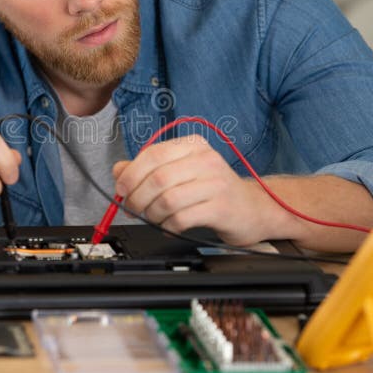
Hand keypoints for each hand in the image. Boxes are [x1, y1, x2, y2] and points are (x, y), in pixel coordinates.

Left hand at [112, 135, 272, 245]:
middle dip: (137, 198)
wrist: (254, 209)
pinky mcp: (221, 207)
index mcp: (192, 146)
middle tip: (132, 209)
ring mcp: (215, 183)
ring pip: (167, 200)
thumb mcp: (181, 172)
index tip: (121, 190)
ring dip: (152, 214)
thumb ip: (149, 169)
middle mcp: (205, 160)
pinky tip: (170, 226)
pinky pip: (181, 218)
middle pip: (157, 178)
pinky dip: (168, 226)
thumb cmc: (214, 190)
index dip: (130, 175)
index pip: (152, 154)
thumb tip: (119, 171)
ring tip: (153, 218)